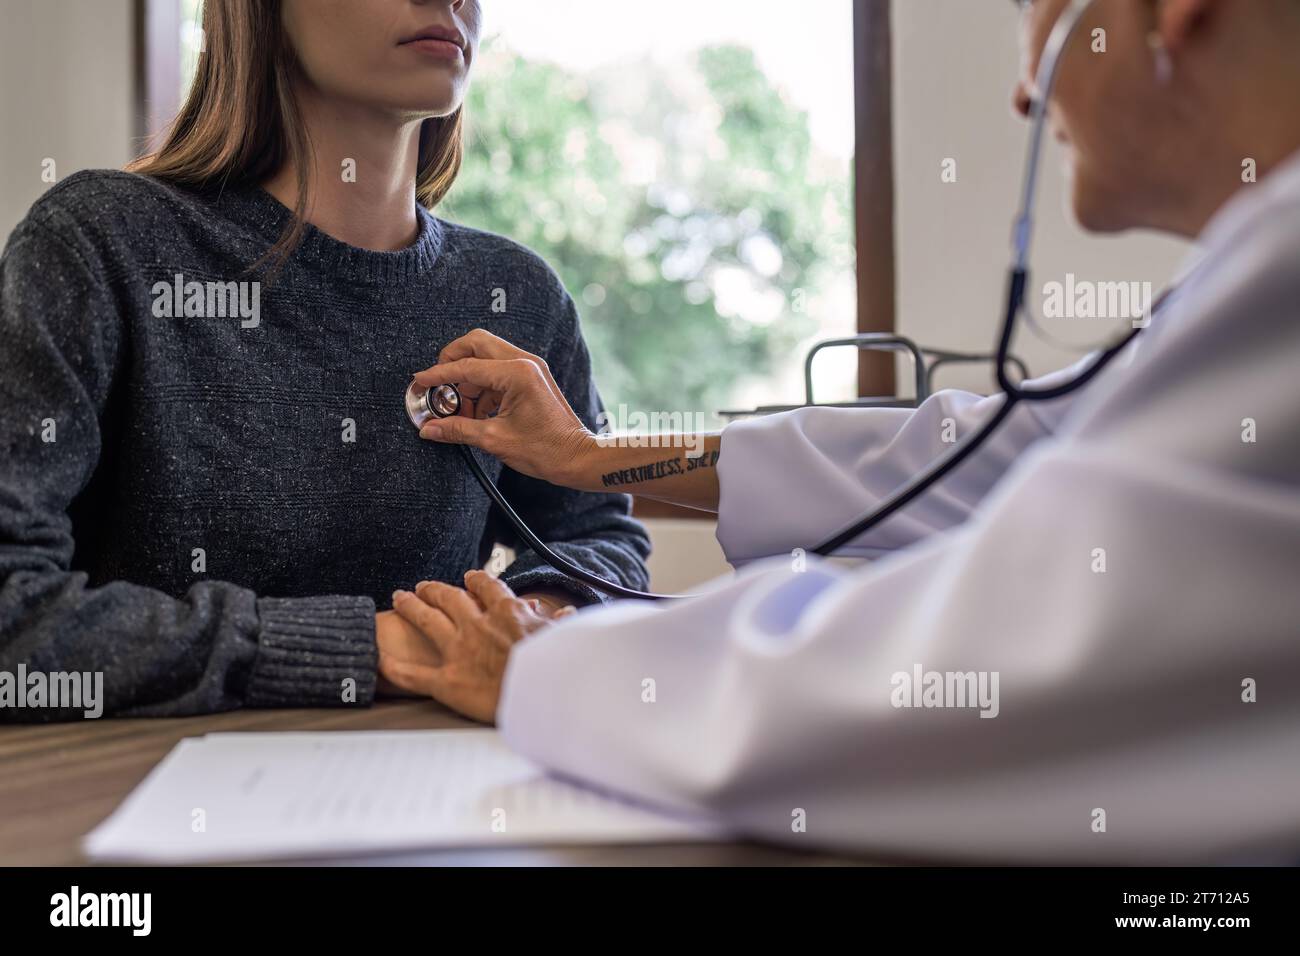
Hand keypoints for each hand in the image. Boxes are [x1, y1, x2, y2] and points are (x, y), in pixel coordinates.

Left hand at [386, 570, 559, 722]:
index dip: (477, 580)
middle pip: (450, 598)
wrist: (547, 693)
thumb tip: (568, 615)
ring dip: (411, 606)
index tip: (471, 577)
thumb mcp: (565, 636)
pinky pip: (413, 674)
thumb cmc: (560, 665)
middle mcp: (478, 625)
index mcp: (508, 612)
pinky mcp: (447, 681)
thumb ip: (560, 623)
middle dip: (435, 589)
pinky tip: (377, 659)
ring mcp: (459, 651)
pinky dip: (393, 668)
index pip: (488, 587)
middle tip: (424, 586)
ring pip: (427, 621)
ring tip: (400, 597)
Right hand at [412, 329, 595, 486]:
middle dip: (452, 360)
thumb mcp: (494, 440)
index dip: (438, 375)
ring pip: (487, 356)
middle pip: (477, 343)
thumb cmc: (546, 450)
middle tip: (438, 384)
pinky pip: (498, 371)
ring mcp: (531, 368)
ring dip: (468, 378)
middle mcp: (525, 362)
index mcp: (516, 373)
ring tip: (459, 409)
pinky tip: (476, 412)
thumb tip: (429, 428)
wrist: (577, 458)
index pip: (466, 366)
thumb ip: (457, 429)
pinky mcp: (532, 378)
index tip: (419, 381)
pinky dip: (483, 386)